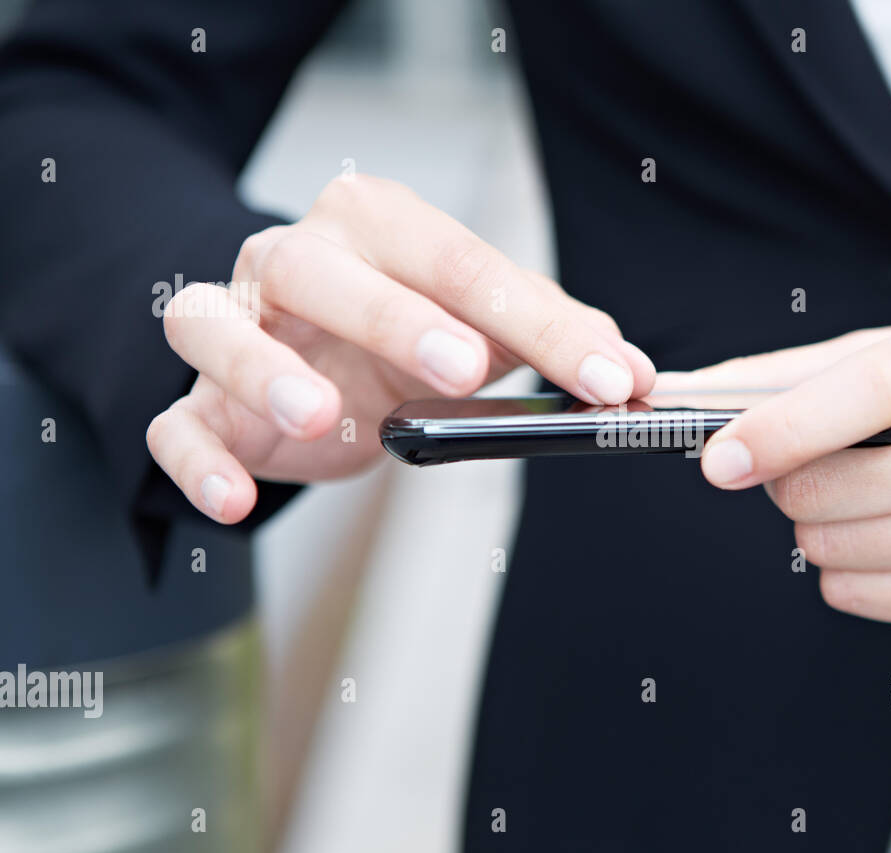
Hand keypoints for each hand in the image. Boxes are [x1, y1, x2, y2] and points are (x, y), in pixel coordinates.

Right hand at [147, 174, 654, 521]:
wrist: (312, 365)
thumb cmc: (404, 334)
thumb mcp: (486, 328)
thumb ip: (552, 338)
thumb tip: (628, 370)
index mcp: (377, 226)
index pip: (460, 262)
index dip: (540, 324)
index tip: (608, 380)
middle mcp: (293, 259)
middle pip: (321, 269)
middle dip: (391, 315)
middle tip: (462, 369)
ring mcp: (234, 324)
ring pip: (216, 324)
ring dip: (263, 367)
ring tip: (321, 413)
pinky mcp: (198, 401)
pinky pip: (173, 424)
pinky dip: (197, 460)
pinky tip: (236, 499)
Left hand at [659, 312, 890, 624]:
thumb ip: (799, 373)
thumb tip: (688, 397)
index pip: (870, 394)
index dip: (783, 429)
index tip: (719, 457)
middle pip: (829, 493)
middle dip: (790, 481)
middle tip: (816, 460)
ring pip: (837, 553)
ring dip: (818, 527)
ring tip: (864, 494)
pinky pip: (865, 598)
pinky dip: (849, 571)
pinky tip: (888, 535)